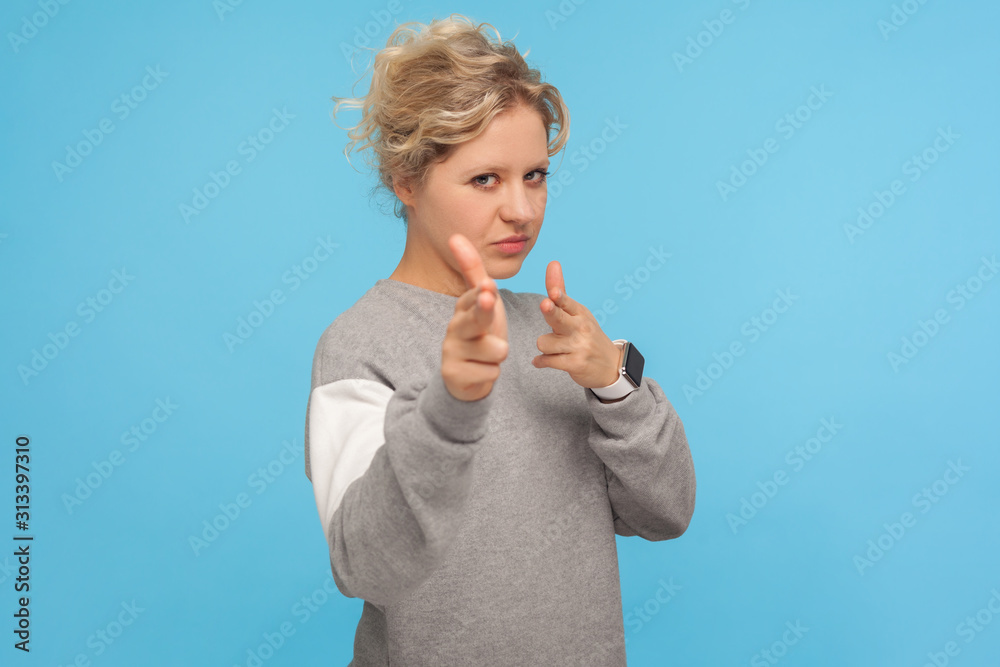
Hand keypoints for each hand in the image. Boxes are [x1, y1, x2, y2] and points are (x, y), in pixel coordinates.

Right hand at [440, 234, 508, 401]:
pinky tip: (482, 371)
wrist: (465, 377)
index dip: (483, 294)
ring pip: (492, 350)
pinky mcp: (454, 375)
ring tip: (491, 355)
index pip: (475, 298)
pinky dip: (492, 373)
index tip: (488, 286)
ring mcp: (451, 352)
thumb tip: (455, 236)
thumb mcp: (481, 302)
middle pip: (474, 320)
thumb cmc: (478, 333)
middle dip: (482, 310)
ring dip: (499, 353)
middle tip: (489, 299)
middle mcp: (454, 328)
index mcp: (463, 308)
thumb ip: (472, 271)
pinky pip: (490, 373)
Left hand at [531, 260, 621, 388]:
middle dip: (551, 311)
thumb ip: (560, 291)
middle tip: (545, 304)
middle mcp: (580, 328)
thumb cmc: (586, 334)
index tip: (553, 292)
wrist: (610, 366)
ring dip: (545, 347)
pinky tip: (541, 361)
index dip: (559, 296)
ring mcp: (579, 347)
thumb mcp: (577, 312)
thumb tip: (553, 262)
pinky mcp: (575, 364)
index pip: (567, 302)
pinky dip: (541, 362)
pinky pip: (547, 360)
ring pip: (544, 343)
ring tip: (556, 349)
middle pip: (559, 318)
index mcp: (580, 313)